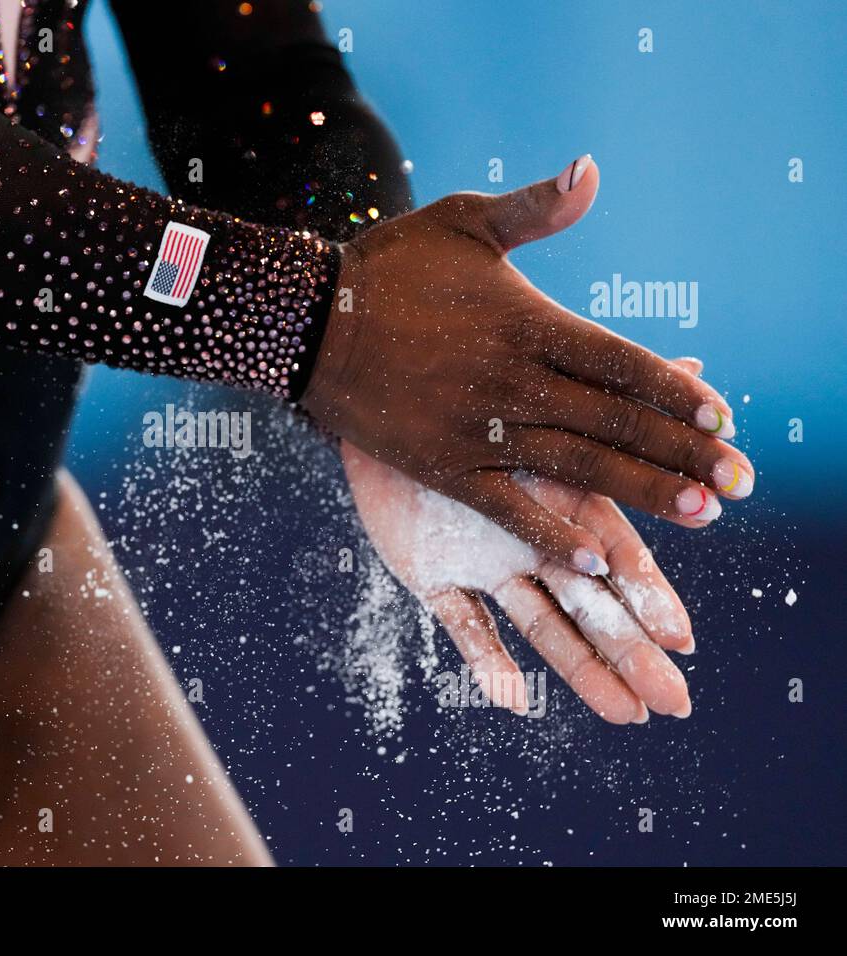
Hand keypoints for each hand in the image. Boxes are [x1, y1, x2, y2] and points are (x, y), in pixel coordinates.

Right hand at [303, 157, 753, 575]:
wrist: (307, 323)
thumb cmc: (388, 266)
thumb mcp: (462, 221)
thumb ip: (535, 209)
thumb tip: (593, 169)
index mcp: (525, 323)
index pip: (621, 365)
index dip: (676, 393)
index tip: (723, 418)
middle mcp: (511, 382)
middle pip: (615, 424)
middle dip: (684, 454)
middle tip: (742, 482)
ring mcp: (477, 430)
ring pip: (575, 468)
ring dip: (642, 494)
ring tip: (702, 515)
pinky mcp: (441, 466)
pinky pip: (506, 506)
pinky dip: (549, 533)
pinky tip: (592, 557)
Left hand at [342, 426, 695, 722]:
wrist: (387, 396)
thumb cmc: (470, 392)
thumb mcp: (545, 398)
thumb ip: (615, 398)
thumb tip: (697, 364)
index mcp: (563, 506)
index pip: (619, 559)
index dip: (650, 597)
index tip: (685, 639)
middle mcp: (534, 543)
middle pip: (593, 606)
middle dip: (632, 653)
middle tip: (675, 702)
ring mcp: (487, 564)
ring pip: (541, 625)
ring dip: (580, 671)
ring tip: (624, 714)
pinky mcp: (434, 574)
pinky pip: (461, 623)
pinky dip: (484, 659)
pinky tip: (511, 698)